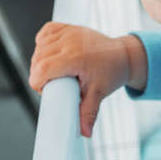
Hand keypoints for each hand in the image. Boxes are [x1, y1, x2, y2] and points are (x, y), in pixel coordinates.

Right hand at [29, 23, 139, 137]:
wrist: (123, 55)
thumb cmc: (111, 72)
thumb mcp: (98, 93)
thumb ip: (88, 113)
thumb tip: (84, 133)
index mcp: (76, 57)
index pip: (42, 68)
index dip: (37, 82)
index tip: (45, 90)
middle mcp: (70, 41)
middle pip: (38, 59)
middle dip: (39, 74)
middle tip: (54, 84)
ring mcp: (69, 32)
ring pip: (39, 47)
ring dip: (40, 60)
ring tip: (55, 71)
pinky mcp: (67, 27)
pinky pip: (45, 33)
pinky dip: (44, 44)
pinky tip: (52, 54)